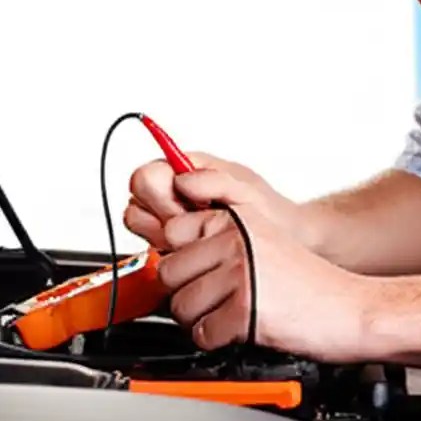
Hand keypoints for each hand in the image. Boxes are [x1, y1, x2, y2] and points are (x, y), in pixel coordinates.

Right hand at [123, 152, 312, 250]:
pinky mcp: (174, 243)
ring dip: (165, 236)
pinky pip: (154, 248)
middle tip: (195, 225)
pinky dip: (171, 252)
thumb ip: (214, 180)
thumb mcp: (246, 191)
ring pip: (140, 225)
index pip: (145, 175)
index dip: (157, 194)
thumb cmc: (267, 211)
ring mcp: (171, 218)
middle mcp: (173, 192)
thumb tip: (181, 178)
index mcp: (186, 169)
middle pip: (136, 202)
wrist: (284, 239)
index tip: (183, 207)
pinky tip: (199, 251)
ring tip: (200, 237)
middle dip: (161, 218)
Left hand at [155, 192, 369, 361]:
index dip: (184, 258)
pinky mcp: (242, 310)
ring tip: (233, 314)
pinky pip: (202, 333)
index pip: (173, 233)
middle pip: (169, 273)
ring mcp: (238, 274)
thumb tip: (168, 256)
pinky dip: (217, 339)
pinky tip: (242, 328)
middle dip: (188, 293)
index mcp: (237, 219)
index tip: (203, 270)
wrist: (350, 307)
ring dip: (202, 319)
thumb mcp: (262, 241)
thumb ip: (219, 240)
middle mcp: (235, 240)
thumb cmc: (308, 281)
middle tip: (219, 299)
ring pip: (181, 306)